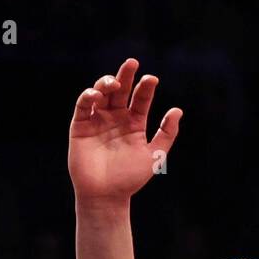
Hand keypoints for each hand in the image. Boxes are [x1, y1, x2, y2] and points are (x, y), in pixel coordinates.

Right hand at [68, 57, 181, 204]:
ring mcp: (98, 120)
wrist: (106, 195)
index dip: (146, 88)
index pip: (141, 99)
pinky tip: (97, 95)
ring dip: (107, 83)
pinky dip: (88, 96)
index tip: (152, 79)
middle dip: (126, 75)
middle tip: (132, 63)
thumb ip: (166, 134)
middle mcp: (116, 118)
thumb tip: (177, 110)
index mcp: (134, 124)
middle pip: (121, 91)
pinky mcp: (80, 126)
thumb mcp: (154, 155)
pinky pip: (83, 106)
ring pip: (101, 93)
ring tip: (115, 83)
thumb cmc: (131, 178)